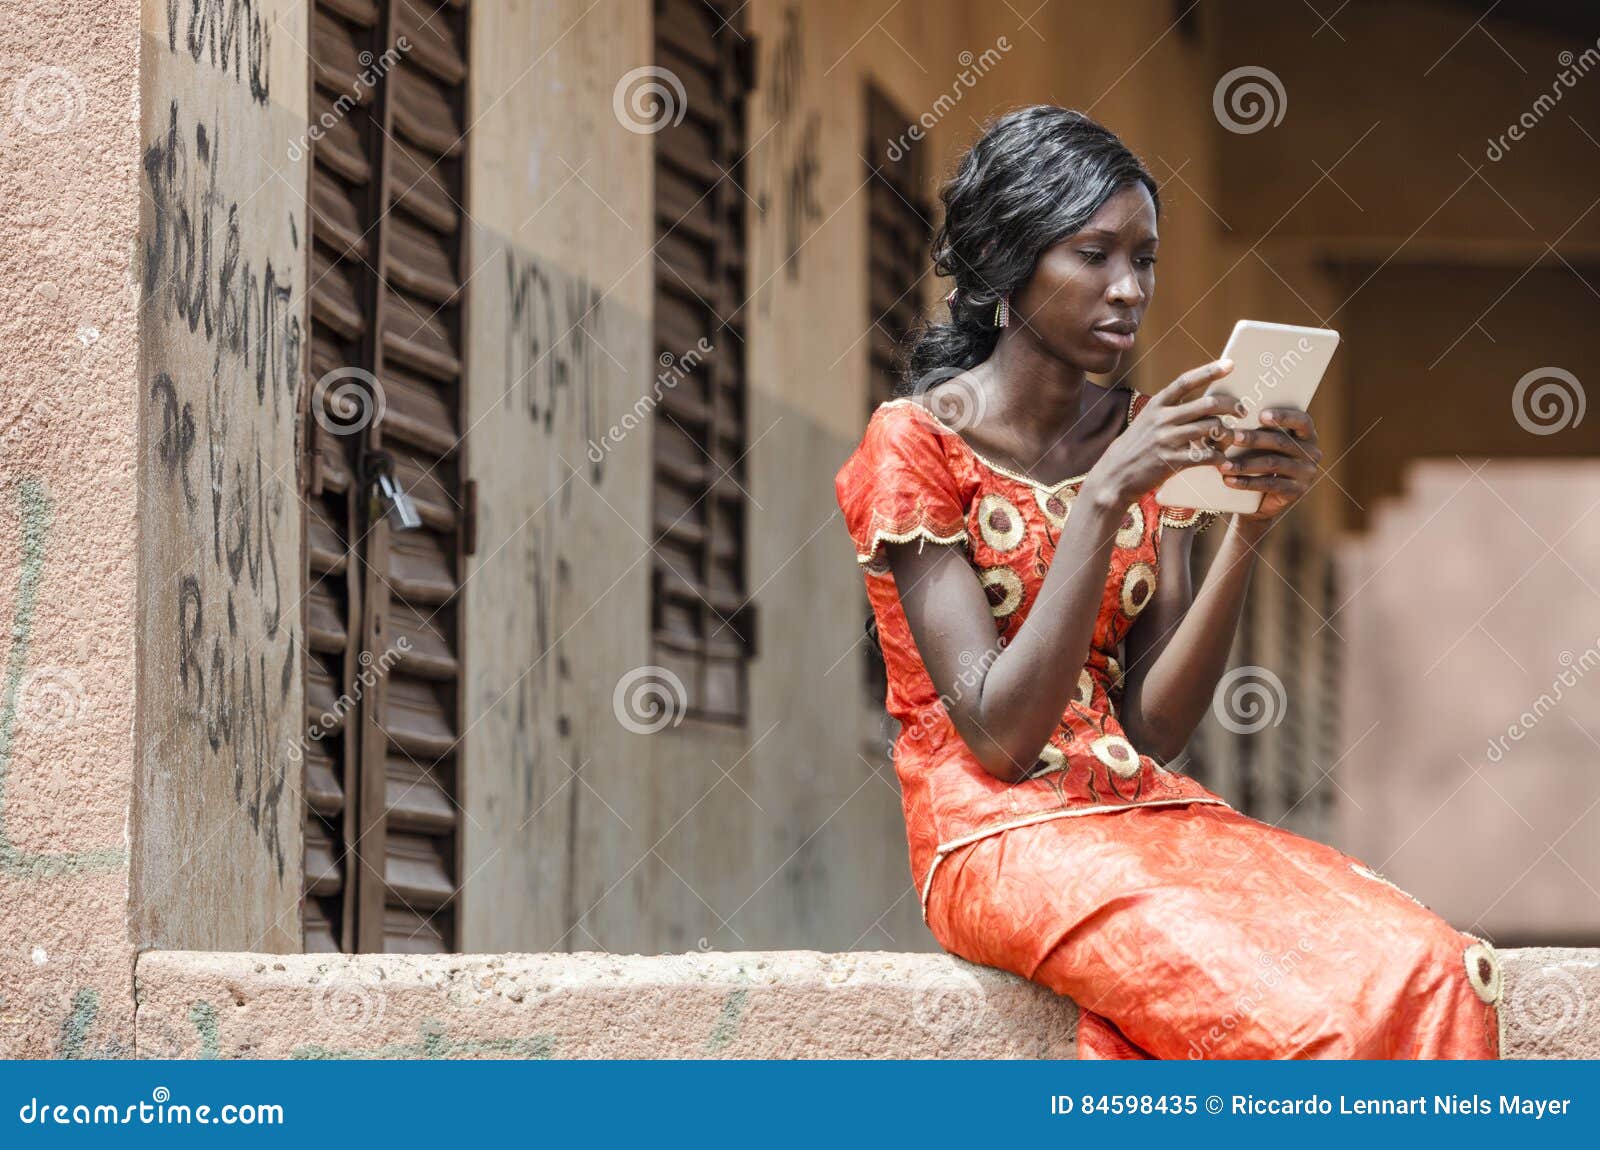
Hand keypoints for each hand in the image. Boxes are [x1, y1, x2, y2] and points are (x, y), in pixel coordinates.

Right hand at [1087, 358, 1242, 506]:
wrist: (1115, 475)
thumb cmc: (1136, 448)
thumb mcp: (1147, 421)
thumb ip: (1170, 410)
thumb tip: (1203, 404)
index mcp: (1156, 405)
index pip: (1186, 381)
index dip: (1210, 371)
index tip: (1230, 364)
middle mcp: (1162, 419)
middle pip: (1208, 404)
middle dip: (1232, 406)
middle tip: (1242, 411)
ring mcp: (1167, 439)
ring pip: (1212, 428)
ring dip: (1228, 434)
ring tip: (1231, 439)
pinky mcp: (1172, 460)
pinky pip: (1206, 455)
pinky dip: (1219, 457)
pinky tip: (1222, 460)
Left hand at [1217, 406, 1321, 520]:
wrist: (1265, 500)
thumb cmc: (1262, 460)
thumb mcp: (1266, 445)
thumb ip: (1261, 430)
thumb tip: (1234, 417)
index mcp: (1307, 435)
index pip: (1302, 421)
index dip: (1283, 417)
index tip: (1261, 415)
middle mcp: (1311, 453)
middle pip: (1281, 442)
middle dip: (1255, 438)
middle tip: (1233, 436)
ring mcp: (1305, 474)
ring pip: (1273, 463)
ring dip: (1245, 464)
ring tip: (1224, 464)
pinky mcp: (1295, 492)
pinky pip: (1269, 484)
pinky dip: (1246, 482)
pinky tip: (1229, 480)